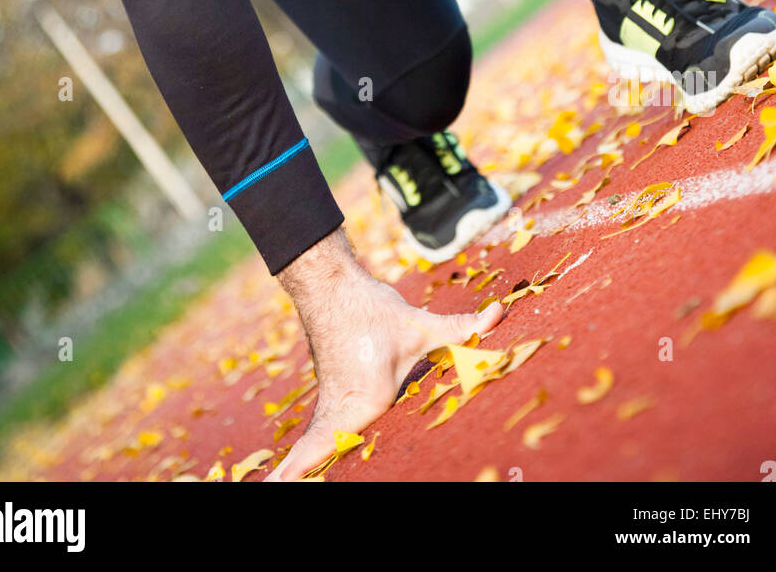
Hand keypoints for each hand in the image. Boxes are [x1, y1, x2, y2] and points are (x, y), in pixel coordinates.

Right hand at [264, 227, 503, 480]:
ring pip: (315, 441)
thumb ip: (458, 327)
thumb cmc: (371, 311)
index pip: (336, 440)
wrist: (330, 287)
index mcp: (366, 397)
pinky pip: (317, 432)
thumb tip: (499, 314)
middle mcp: (343, 404)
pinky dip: (307, 452)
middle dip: (297, 474)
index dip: (305, 465)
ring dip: (301, 466)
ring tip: (279, 487)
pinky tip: (291, 472)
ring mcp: (331, 400)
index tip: (279, 483)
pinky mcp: (329, 396)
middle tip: (277, 489)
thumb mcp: (418, 324)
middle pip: (317, 449)